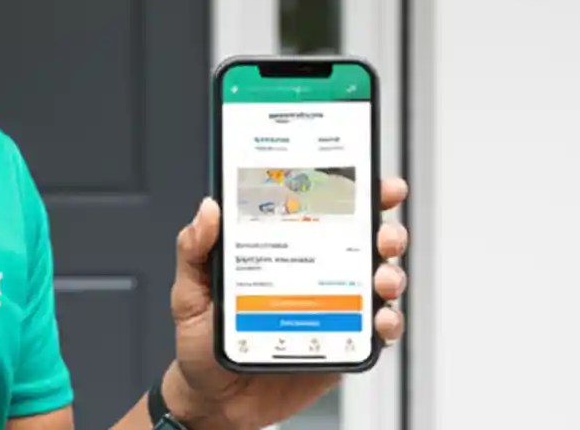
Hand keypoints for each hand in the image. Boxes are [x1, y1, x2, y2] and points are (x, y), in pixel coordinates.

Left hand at [163, 178, 408, 429]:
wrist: (212, 398)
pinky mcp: (342, 342)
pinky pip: (375, 330)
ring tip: (381, 280)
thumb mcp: (189, 289)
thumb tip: (208, 209)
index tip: (370, 181)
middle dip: (385, 230)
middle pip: (363, 241)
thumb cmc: (201, 339)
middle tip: (384, 235)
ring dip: (391, 275)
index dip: (351, 191)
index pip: (321, 210)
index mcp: (282, 250)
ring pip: (378, 281)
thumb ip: (195, 249)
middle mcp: (313, 272)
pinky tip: (379, 320)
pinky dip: (387, 322)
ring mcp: (332, 307)